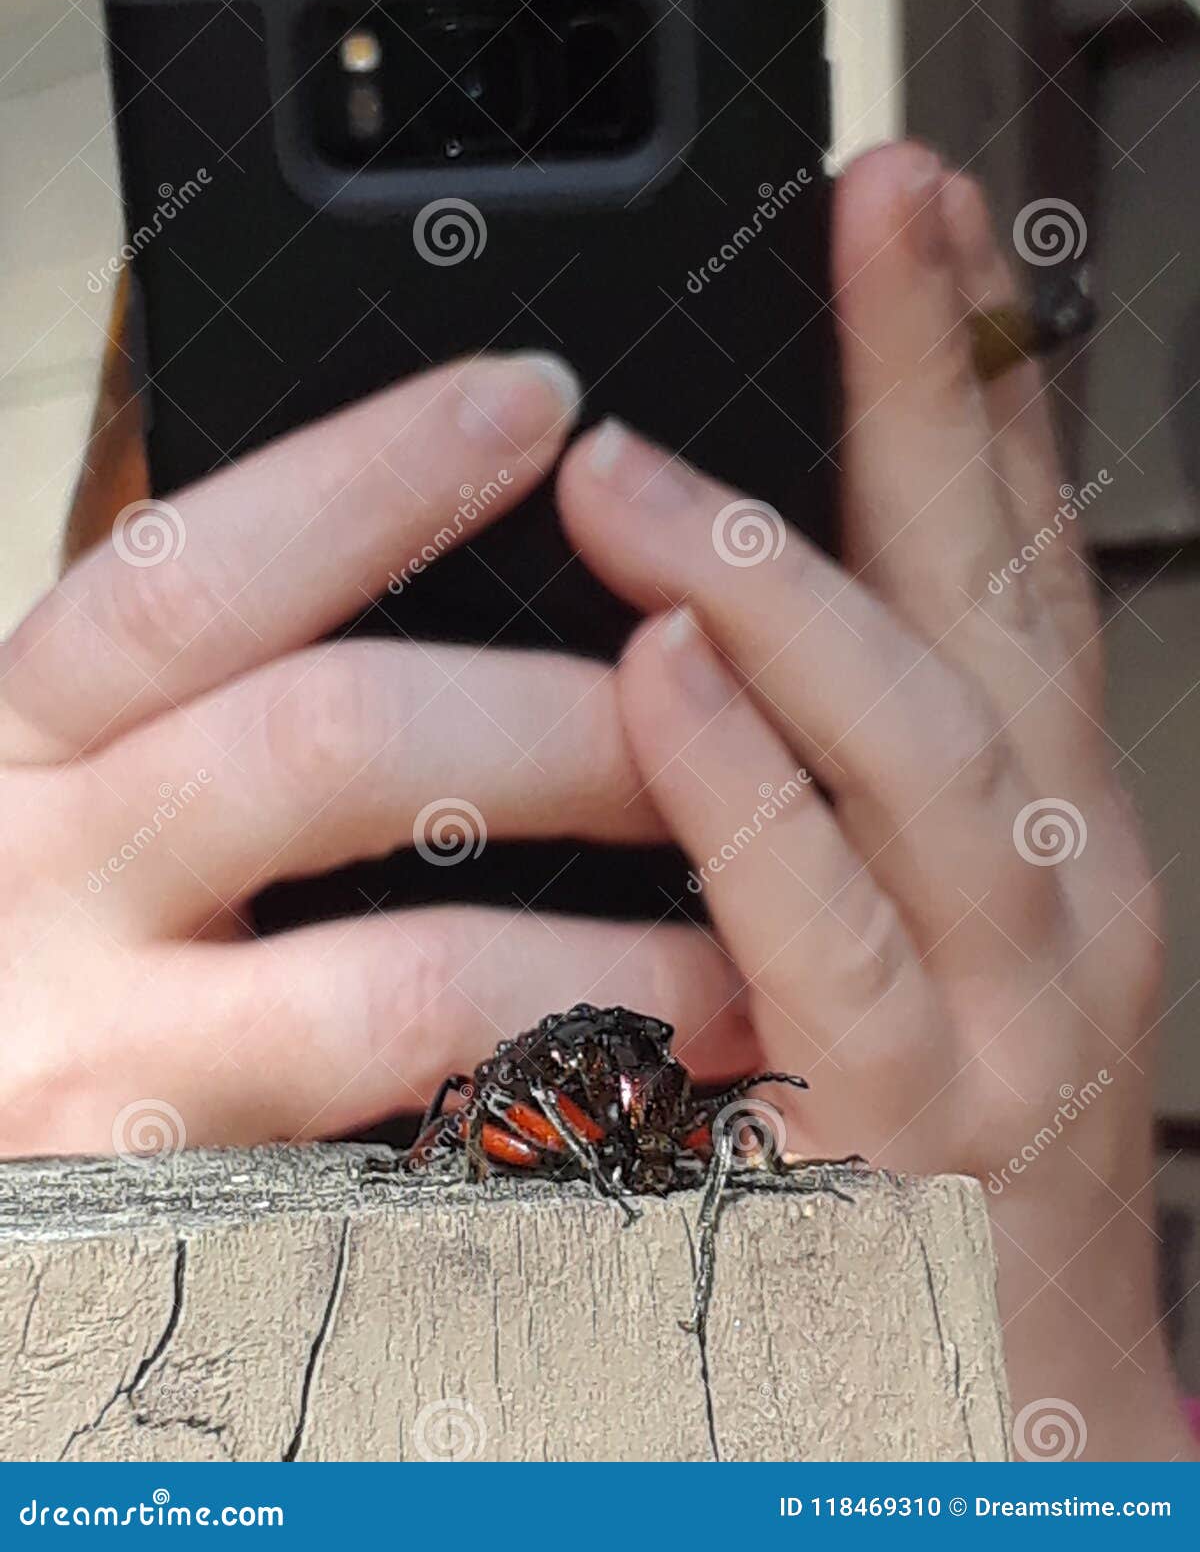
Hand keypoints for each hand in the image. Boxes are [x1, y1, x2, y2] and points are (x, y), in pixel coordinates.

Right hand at [0, 351, 753, 1155]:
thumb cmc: (36, 937)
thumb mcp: (78, 783)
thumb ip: (199, 694)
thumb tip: (416, 536)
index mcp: (19, 744)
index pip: (192, 577)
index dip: (370, 475)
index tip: (535, 401)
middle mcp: (37, 885)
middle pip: (332, 744)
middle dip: (560, 723)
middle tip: (706, 707)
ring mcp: (101, 1060)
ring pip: (411, 979)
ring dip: (613, 957)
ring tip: (743, 950)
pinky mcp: (177, 1206)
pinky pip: (415, 1153)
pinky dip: (557, 1111)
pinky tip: (647, 1094)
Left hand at [558, 143, 1196, 1459]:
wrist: (993, 1401)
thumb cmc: (915, 1126)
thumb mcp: (900, 905)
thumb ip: (815, 756)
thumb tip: (702, 585)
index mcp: (1031, 815)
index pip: (1007, 548)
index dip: (965, 366)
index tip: (908, 204)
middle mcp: (1050, 886)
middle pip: (991, 605)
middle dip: (921, 408)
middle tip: (833, 248)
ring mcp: (998, 1004)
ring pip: (924, 751)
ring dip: (796, 591)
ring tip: (651, 484)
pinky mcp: (900, 1128)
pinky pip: (822, 938)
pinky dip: (751, 800)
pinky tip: (668, 688)